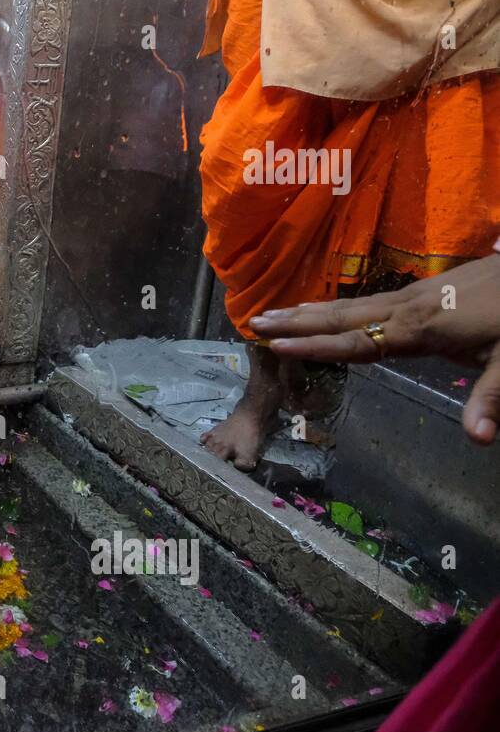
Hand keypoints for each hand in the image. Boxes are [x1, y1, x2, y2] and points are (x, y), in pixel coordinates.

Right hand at [248, 254, 499, 444]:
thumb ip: (491, 397)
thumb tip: (477, 439)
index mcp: (421, 328)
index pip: (357, 341)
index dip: (316, 345)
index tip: (277, 344)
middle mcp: (407, 309)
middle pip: (342, 317)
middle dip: (296, 321)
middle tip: (254, 322)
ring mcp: (413, 297)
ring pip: (350, 306)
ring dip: (308, 311)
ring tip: (271, 312)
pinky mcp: (423, 292)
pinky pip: (366, 301)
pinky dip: (334, 306)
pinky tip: (323, 309)